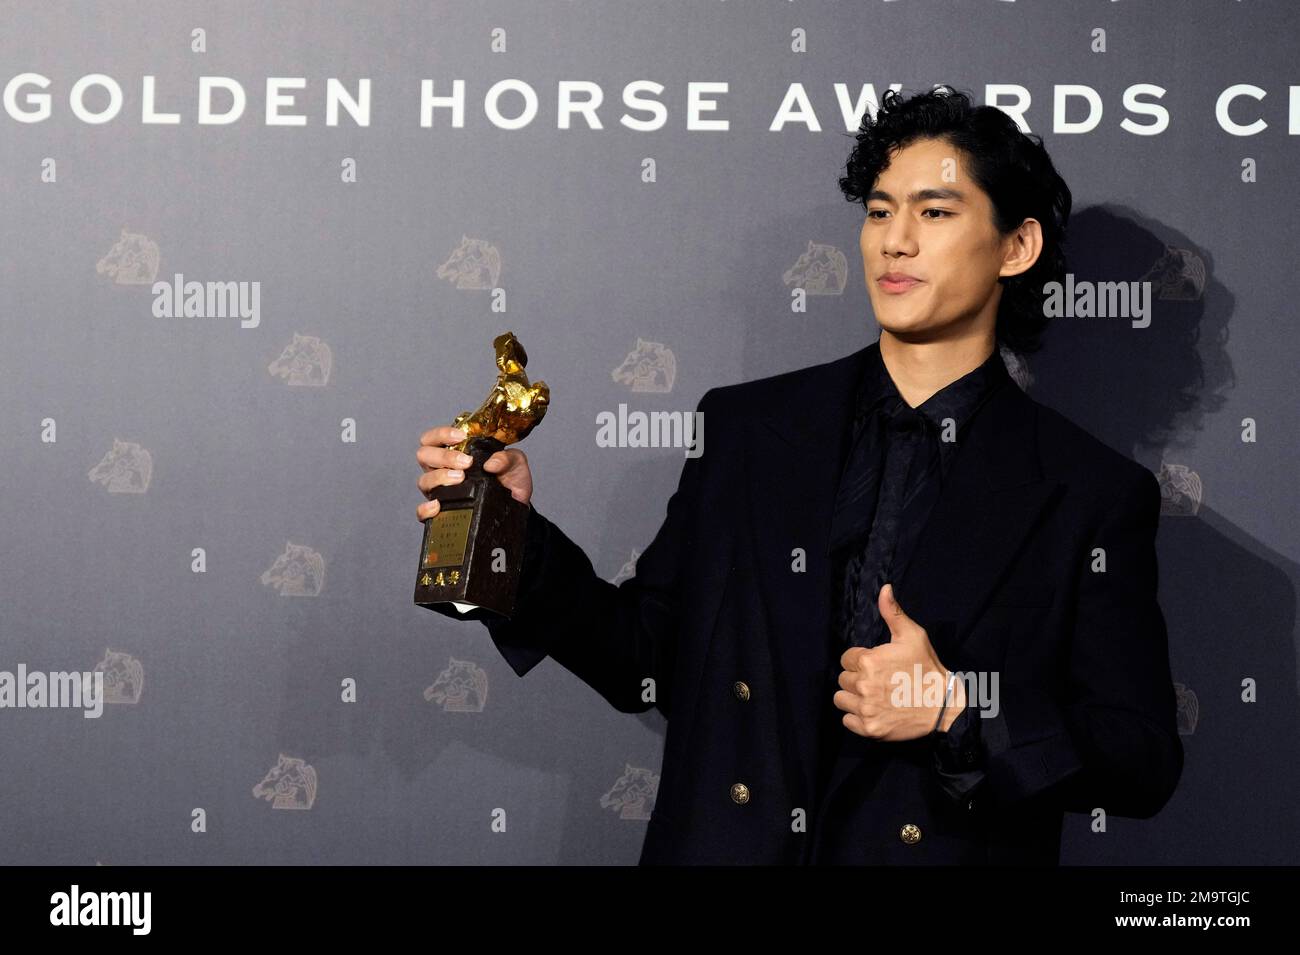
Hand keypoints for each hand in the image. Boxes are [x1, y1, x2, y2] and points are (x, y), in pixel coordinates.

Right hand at [415, 426, 533, 520]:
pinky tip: (438, 505)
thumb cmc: (510, 479)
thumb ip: (507, 457)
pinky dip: (426, 508)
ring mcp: (440, 491)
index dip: (441, 434)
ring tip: (460, 479)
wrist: (517, 505)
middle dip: (444, 456)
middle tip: (466, 463)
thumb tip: (492, 464)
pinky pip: (422, 512)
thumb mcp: (515, 463)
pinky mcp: (443, 512)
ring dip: (439, 477)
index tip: (460, 437)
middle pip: (424, 456)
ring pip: (423, 481)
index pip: (433, 438)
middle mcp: (442, 469)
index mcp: (454, 452)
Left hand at [833, 583, 965, 740]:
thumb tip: (884, 588)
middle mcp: (863, 685)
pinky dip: (857, 718)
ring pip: (841, 699)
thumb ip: (893, 612)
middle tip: (878, 681)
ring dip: (852, 698)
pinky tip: (874, 711)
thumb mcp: (913, 635)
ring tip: (873, 696)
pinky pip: (847, 721)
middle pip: (843, 679)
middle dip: (856, 679)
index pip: (846, 659)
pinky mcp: (869, 729)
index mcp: (868, 661)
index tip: (877, 666)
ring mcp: (866, 709)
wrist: (944, 705)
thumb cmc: (926, 667)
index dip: (860, 661)